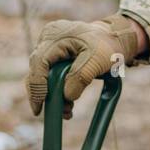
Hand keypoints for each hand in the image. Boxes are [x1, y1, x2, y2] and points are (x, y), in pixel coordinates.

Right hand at [24, 14, 146, 117]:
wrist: (112, 39)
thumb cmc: (106, 46)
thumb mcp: (98, 60)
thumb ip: (82, 76)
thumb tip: (66, 96)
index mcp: (55, 36)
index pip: (38, 63)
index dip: (37, 87)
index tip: (39, 108)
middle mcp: (47, 39)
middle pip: (37, 71)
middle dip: (47, 95)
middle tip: (61, 113)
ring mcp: (48, 47)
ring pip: (43, 75)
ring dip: (54, 94)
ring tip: (69, 110)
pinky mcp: (53, 55)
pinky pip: (49, 74)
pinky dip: (57, 88)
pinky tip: (68, 101)